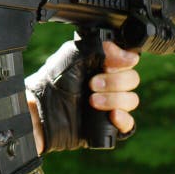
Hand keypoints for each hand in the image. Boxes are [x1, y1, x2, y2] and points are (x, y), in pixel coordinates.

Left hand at [25, 37, 139, 152]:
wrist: (42, 109)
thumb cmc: (53, 80)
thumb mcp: (73, 54)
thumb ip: (101, 48)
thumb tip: (129, 55)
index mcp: (102, 65)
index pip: (128, 61)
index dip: (122, 62)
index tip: (107, 65)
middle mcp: (108, 84)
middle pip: (132, 80)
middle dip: (114, 82)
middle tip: (92, 84)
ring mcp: (109, 105)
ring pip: (131, 100)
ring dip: (114, 99)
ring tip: (92, 101)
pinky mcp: (107, 125)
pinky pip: (129, 124)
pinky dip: (123, 119)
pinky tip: (112, 115)